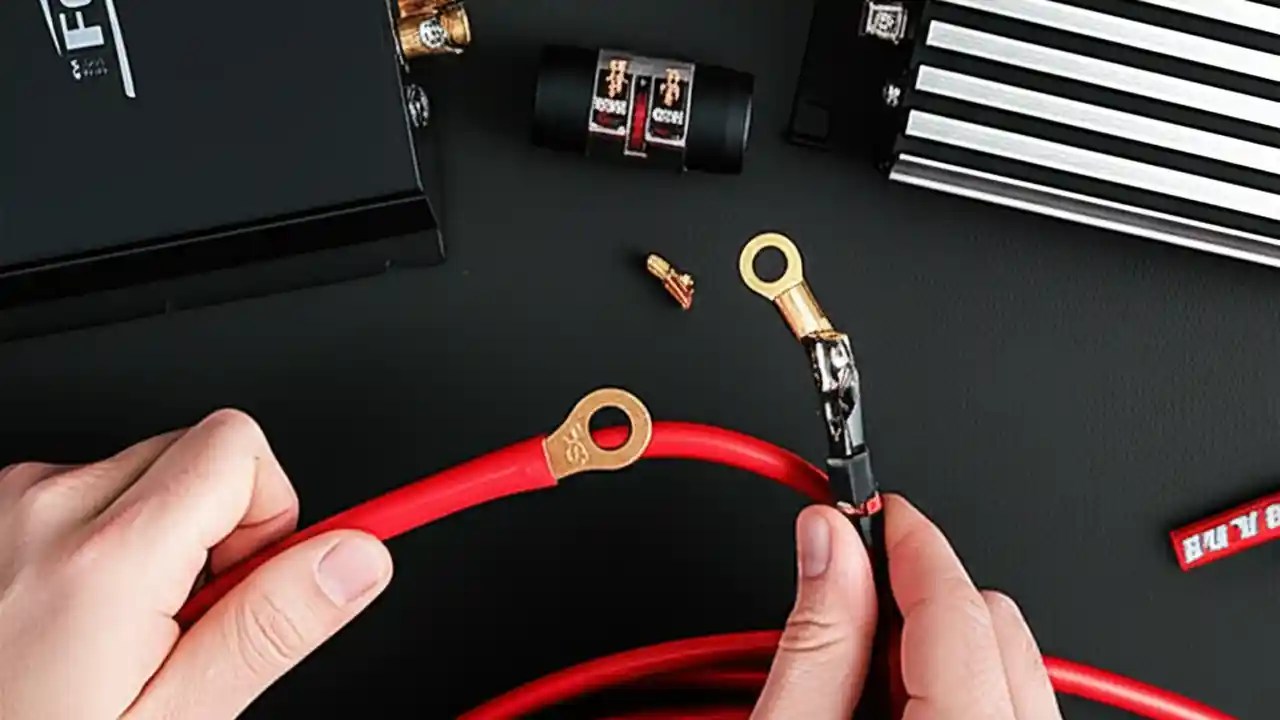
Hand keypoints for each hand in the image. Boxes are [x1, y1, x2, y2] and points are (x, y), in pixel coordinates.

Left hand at [0, 409, 393, 719]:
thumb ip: (273, 626)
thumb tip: (356, 557)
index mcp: (105, 559)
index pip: (239, 446)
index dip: (270, 511)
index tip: (252, 577)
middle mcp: (47, 510)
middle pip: (197, 452)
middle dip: (220, 524)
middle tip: (186, 618)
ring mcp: (8, 507)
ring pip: (144, 471)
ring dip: (158, 535)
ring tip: (124, 626)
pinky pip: (89, 491)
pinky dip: (104, 540)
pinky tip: (80, 616)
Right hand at [752, 494, 1061, 718]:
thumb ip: (814, 640)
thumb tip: (828, 539)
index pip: (956, 607)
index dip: (906, 538)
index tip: (869, 506)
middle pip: (996, 625)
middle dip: (921, 591)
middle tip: (848, 580)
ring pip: (1012, 665)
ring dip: (941, 643)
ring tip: (862, 659)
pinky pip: (1011, 708)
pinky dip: (960, 688)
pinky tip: (896, 703)